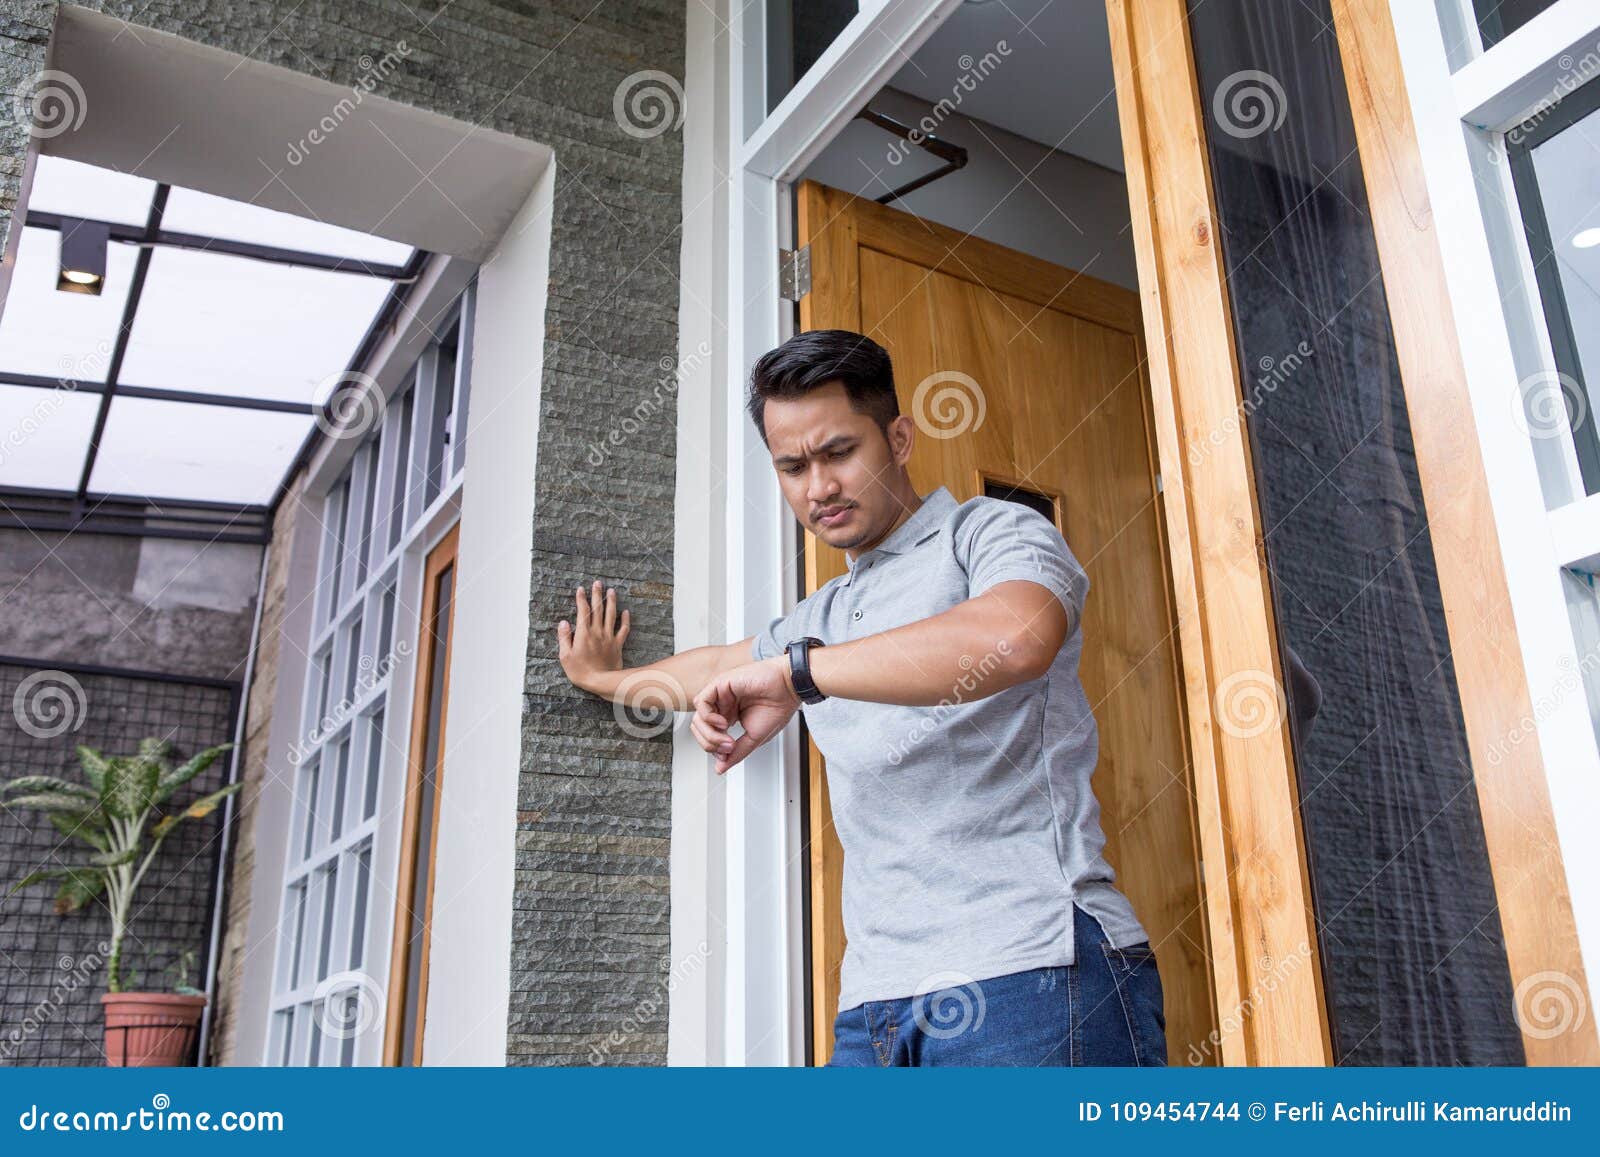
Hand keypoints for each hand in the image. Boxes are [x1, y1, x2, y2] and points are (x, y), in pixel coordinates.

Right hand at [556, 580, 629, 691]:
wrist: (601, 681)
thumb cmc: (580, 671)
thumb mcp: (565, 656)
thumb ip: (564, 638)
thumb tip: (563, 623)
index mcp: (583, 633)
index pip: (583, 611)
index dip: (581, 599)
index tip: (581, 589)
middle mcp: (597, 632)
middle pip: (598, 609)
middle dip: (597, 594)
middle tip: (597, 582)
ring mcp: (609, 637)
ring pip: (611, 615)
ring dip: (612, 602)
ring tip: (612, 591)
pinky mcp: (617, 645)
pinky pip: (623, 630)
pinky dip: (625, 620)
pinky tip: (626, 612)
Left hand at [691, 656, 800, 773]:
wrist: (789, 689)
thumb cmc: (777, 708)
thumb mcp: (754, 738)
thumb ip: (735, 753)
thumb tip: (720, 768)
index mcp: (730, 716)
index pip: (708, 736)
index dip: (714, 748)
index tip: (729, 753)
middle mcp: (723, 706)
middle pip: (700, 728)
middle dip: (710, 743)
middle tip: (727, 747)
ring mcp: (720, 695)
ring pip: (697, 718)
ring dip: (709, 733)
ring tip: (726, 737)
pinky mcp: (720, 684)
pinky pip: (701, 703)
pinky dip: (708, 717)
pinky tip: (724, 723)